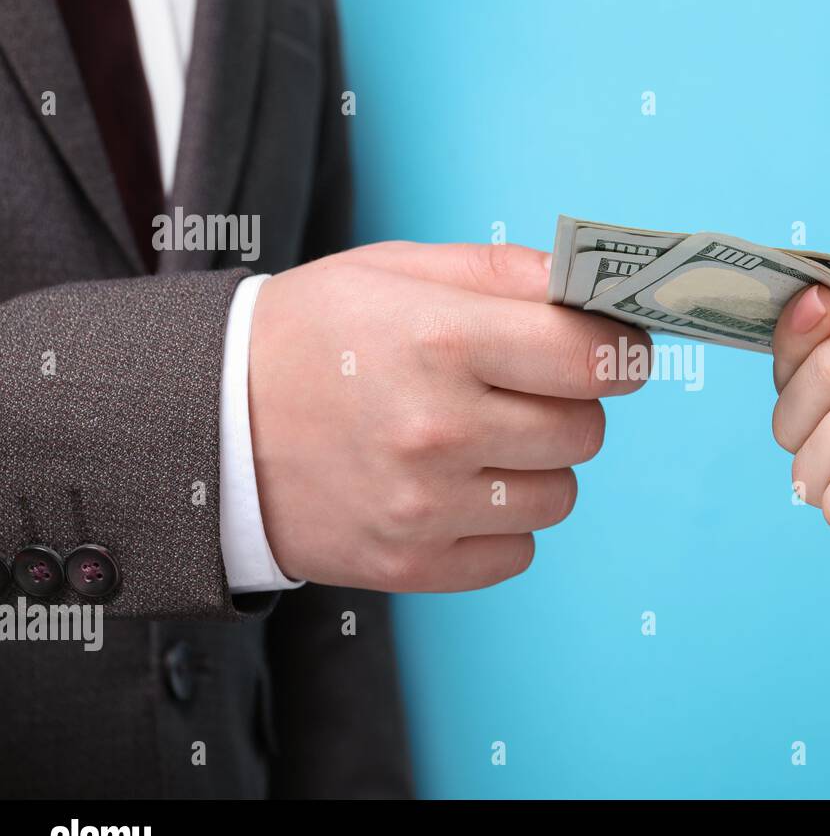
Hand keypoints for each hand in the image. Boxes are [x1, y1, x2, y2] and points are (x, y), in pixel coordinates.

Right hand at [248, 242, 647, 591]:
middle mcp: (436, 429)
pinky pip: (518, 552)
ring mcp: (423, 508)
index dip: (616, 352)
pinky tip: (454, 490)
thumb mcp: (396, 271)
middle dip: (569, 405)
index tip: (609, 351)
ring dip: (537, 467)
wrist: (206, 423)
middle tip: (518, 390)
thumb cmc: (315, 335)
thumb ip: (505, 273)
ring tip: (477, 442)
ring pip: (560, 496)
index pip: (592, 358)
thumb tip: (597, 292)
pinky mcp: (409, 565)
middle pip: (586, 431)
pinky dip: (502, 524)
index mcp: (440, 341)